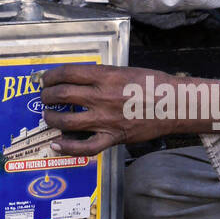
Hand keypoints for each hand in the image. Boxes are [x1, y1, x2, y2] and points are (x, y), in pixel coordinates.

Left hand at [41, 65, 219, 155]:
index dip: (51, 76)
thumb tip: (81, 79)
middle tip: (45, 97)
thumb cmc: (154, 85)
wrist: (174, 104)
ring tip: (48, 116)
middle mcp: (102, 97)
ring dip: (52, 118)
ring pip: (67, 120)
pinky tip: (57, 144)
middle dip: (47, 96)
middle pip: (62, 94)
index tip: (46, 79)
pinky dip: (68, 147)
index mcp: (105, 76)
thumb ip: (102, 76)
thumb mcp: (126, 71)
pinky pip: (85, 146)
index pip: (67, 73)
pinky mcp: (113, 137)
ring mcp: (106, 119)